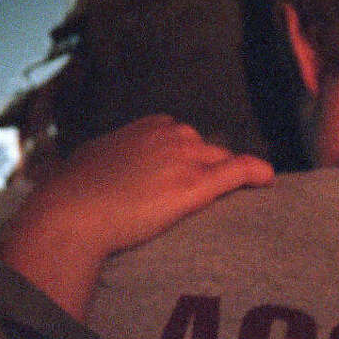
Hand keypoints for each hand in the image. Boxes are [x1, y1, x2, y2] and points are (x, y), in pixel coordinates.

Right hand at [0, 116, 271, 315]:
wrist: (70, 213)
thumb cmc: (73, 193)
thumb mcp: (94, 159)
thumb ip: (113, 155)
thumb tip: (104, 161)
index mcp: (149, 126)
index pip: (185, 139)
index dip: (187, 161)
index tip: (184, 178)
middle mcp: (172, 135)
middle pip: (207, 150)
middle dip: (207, 171)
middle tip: (199, 199)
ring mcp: (186, 158)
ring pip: (222, 162)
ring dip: (228, 178)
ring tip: (234, 197)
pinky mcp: (195, 184)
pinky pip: (238, 171)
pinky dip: (256, 173)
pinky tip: (268, 179)